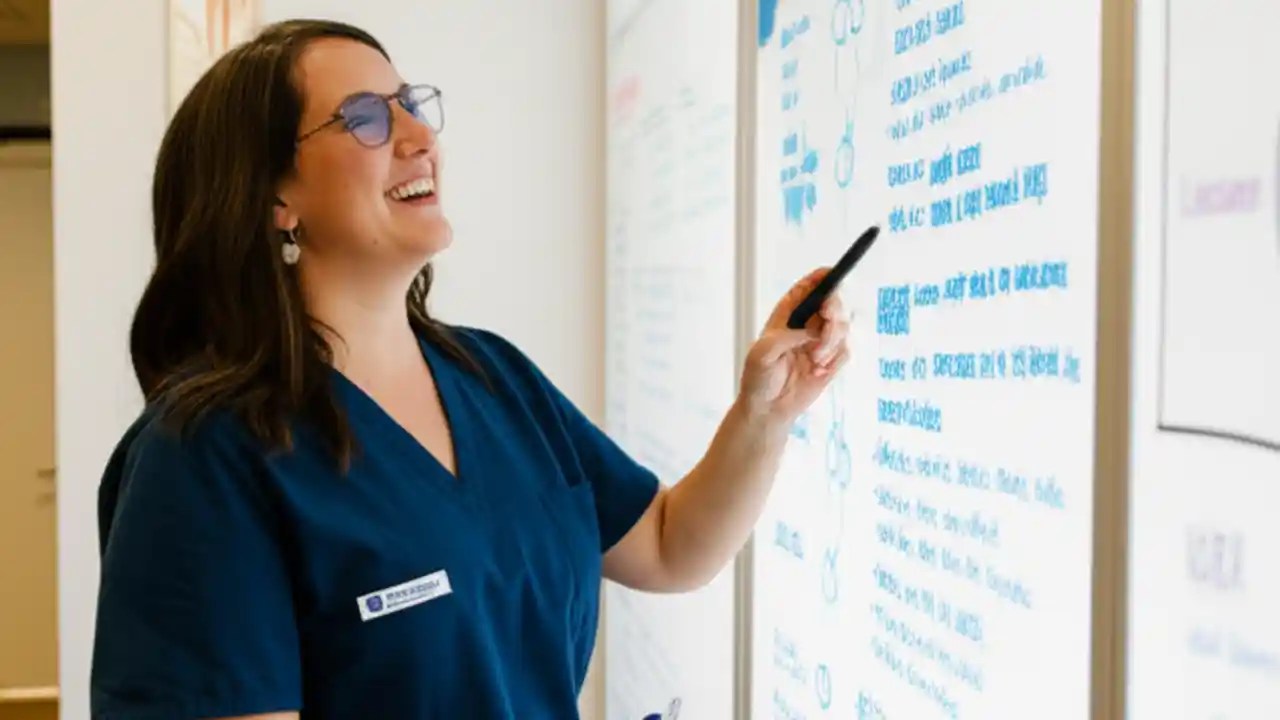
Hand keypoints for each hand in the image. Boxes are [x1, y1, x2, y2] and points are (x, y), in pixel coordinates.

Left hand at [737, 267, 851, 423]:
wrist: (768, 409)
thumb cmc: (758, 378)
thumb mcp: (763, 353)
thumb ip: (787, 337)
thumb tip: (813, 332)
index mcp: (787, 315)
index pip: (808, 288)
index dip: (821, 278)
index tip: (831, 274)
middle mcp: (806, 324)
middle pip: (833, 302)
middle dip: (834, 309)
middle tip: (828, 321)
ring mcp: (820, 342)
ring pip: (843, 326)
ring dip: (832, 341)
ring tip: (815, 359)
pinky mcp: (831, 361)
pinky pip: (845, 350)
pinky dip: (835, 359)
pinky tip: (818, 370)